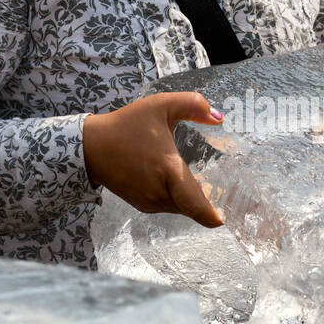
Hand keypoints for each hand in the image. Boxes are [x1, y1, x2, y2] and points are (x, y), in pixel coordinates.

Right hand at [82, 92, 224, 226]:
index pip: (195, 204)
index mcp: (168, 170)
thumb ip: (193, 105)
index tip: (227, 218)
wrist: (91, 146)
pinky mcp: (142, 205)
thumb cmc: (126, 124)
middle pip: (193, 207)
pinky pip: (169, 206)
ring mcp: (149, 202)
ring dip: (193, 200)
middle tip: (231, 196)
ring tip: (210, 186)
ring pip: (182, 208)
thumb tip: (219, 118)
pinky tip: (183, 184)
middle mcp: (160, 192)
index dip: (213, 215)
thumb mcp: (160, 105)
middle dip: (210, 204)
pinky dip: (179, 199)